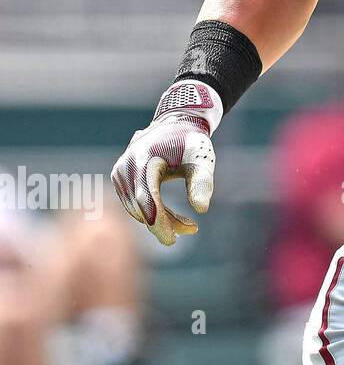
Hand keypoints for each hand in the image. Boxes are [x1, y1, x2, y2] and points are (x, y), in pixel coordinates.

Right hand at [110, 81, 219, 245]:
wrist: (175, 124)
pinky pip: (135, 204)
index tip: (172, 240)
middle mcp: (126, 166)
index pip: (147, 196)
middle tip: (192, 229)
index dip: (158, 220)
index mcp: (143, 158)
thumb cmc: (191, 142)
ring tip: (188, 225)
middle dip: (165, 223)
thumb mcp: (202, 158)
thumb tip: (202, 209)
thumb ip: (202, 182)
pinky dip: (154, 213)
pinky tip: (174, 219)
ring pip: (137, 209)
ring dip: (161, 221)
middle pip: (142, 206)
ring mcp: (120, 173)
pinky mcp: (121, 180)